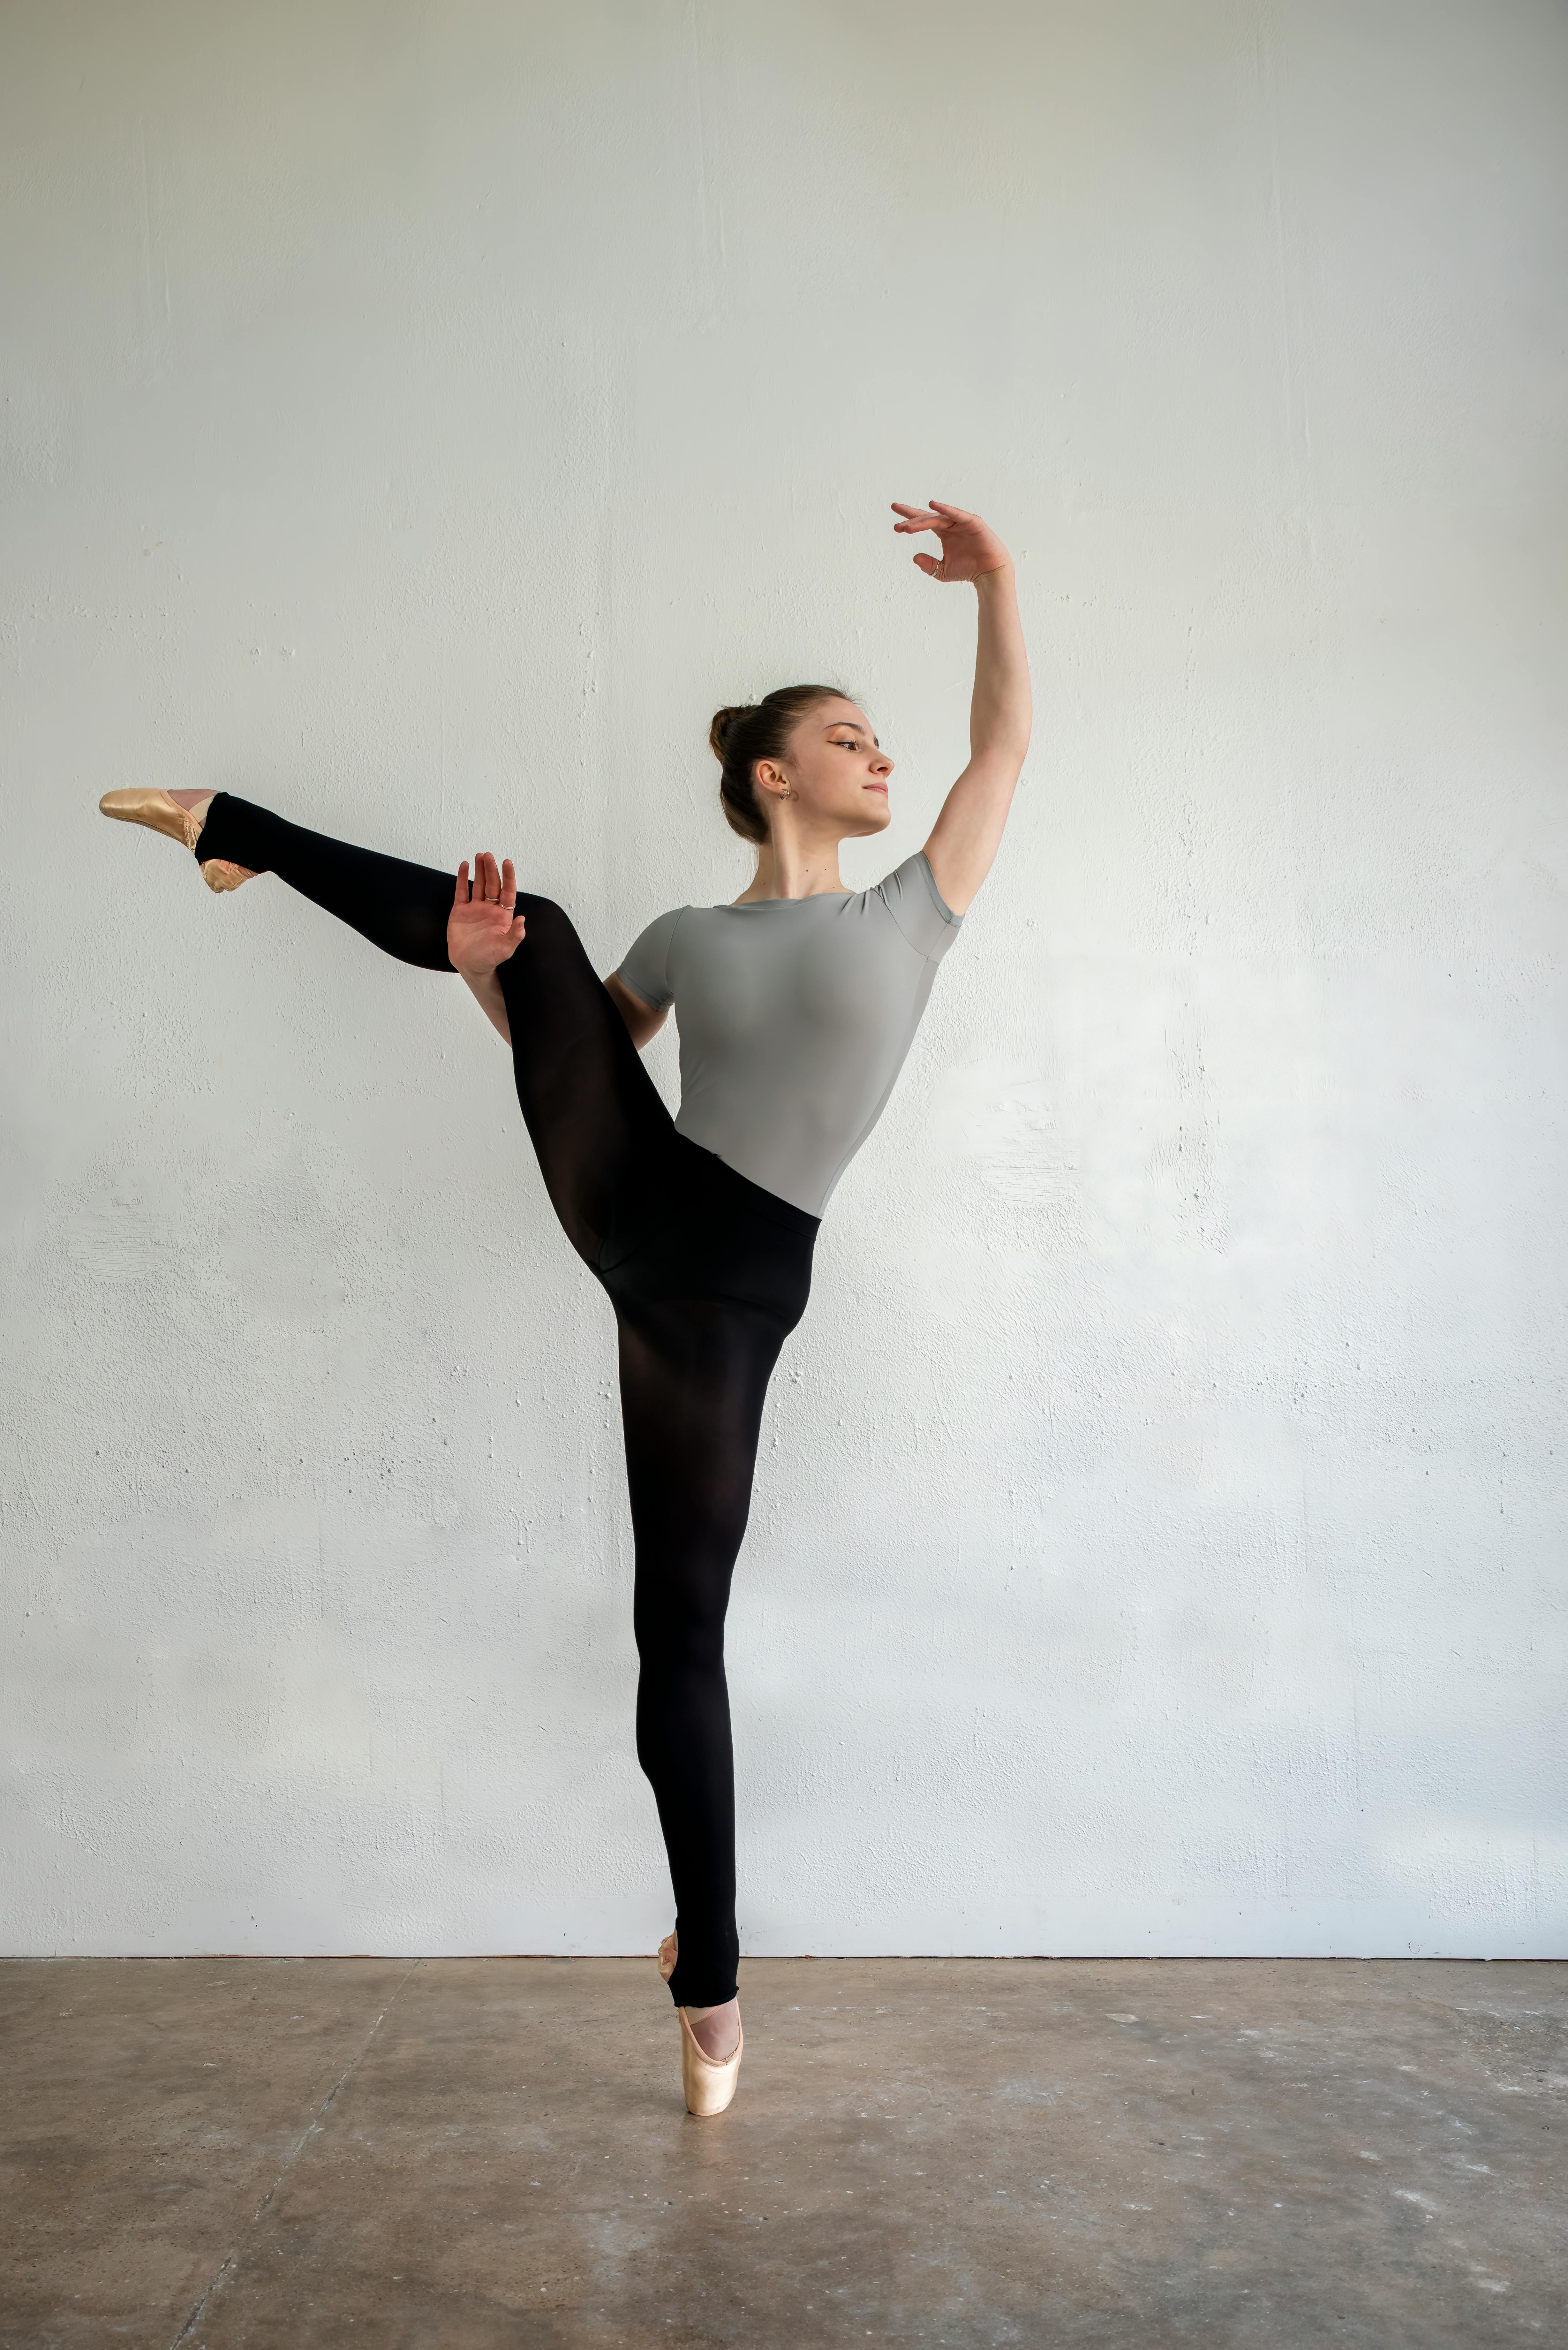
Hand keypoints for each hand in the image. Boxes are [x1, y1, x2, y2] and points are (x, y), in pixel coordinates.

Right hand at [448, 851, 525, 975]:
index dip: (508, 877)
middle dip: (491, 869)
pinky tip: (465, 865)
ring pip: (478, 884)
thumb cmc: (490, 958)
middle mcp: (490, 908)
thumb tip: (522, 919)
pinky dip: (462, 878)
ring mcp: (475, 909)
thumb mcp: (505, 949)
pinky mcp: (460, 911)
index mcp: (503, 915)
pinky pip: (461, 892)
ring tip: (480, 855)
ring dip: (479, 870)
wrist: (470, 966)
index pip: (508, 891)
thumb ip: (515, 935)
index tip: (507, 862)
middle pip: (492, 884)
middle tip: (489, 855)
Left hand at [891, 499, 1011, 583]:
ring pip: (939, 518)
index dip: (909, 522)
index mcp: (943, 533)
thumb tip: (914, 557)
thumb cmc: (968, 570)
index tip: (895, 526)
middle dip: (912, 522)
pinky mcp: (972, 522)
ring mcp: (961, 522)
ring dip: (923, 521)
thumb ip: (928, 565)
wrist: (989, 574)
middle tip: (898, 528)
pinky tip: (933, 505)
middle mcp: (951, 525)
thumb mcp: (942, 571)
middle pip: (928, 519)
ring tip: (909, 527)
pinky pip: (957, 514)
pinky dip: (946, 509)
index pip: (923, 523)